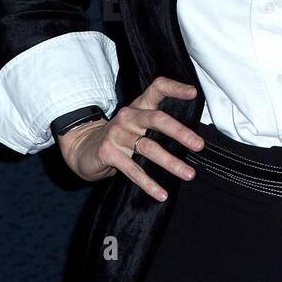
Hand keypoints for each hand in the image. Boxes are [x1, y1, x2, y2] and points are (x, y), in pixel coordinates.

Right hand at [57, 76, 204, 200]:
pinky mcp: (109, 153)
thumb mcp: (136, 123)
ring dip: (171, 162)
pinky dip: (149, 183)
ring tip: (188, 174)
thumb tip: (192, 136)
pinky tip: (161, 194)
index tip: (193, 93)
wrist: (82, 148)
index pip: (156, 88)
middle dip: (180, 132)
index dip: (175, 88)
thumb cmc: (120, 136)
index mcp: (139, 106)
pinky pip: (133, 170)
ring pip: (149, 147)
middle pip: (157, 119)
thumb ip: (158, 122)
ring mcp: (117, 134)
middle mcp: (129, 116)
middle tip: (199, 145)